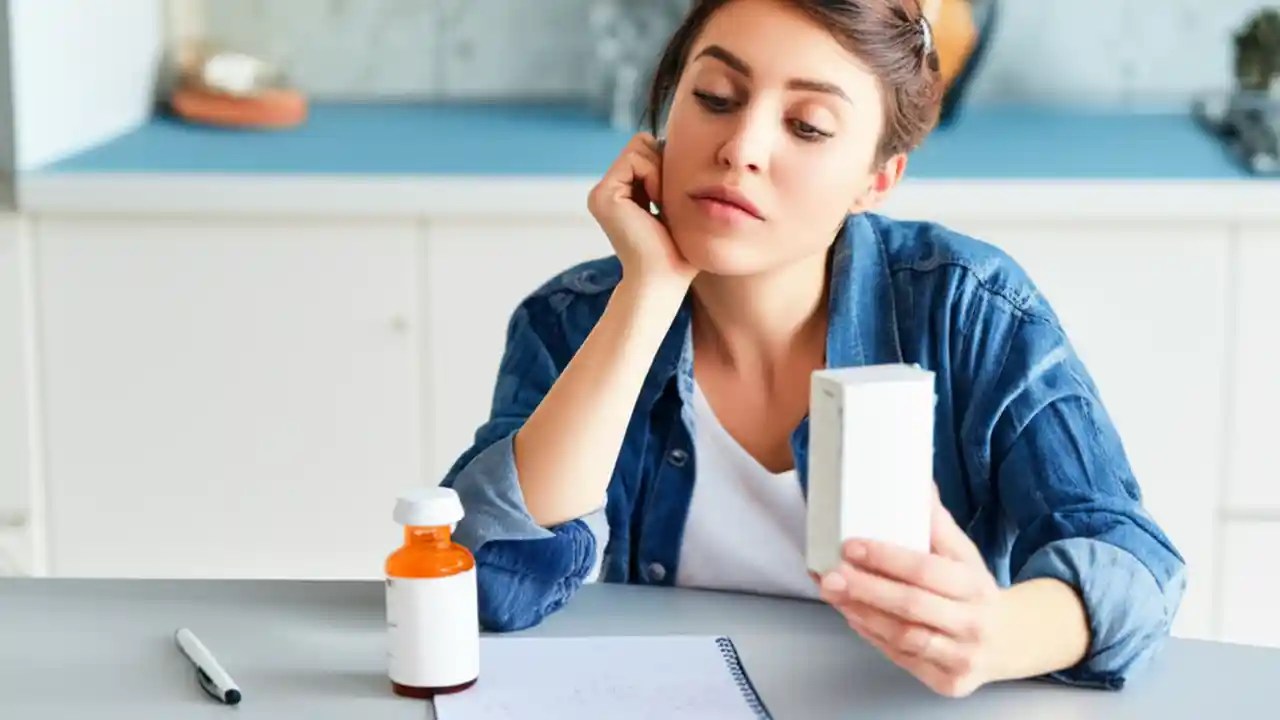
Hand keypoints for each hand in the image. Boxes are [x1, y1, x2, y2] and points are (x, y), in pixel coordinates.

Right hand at [587, 132, 696, 289]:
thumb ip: (668, 178)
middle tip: (666, 201)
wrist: (664, 277)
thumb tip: (675, 146)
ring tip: (660, 204)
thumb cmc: (678, 250)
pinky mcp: (603, 195)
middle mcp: (606, 192)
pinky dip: (653, 176)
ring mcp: (601, 193)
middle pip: (641, 143)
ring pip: (638, 147)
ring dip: (659, 172)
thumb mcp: (674, 205)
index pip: (646, 150)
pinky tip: (655, 203)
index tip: (671, 198)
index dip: (666, 165)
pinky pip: (634, 159)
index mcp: (620, 194)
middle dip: (662, 165)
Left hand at [817, 488, 1002, 697]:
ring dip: (862, 614)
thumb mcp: (964, 554)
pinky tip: (852, 615)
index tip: (851, 545)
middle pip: (911, 606)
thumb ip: (937, 524)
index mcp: (975, 585)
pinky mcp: (949, 682)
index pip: (927, 570)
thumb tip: (918, 483)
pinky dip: (872, 636)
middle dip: (865, 589)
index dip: (887, 558)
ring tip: (832, 594)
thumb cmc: (973, 590)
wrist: (1010, 641)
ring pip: (903, 637)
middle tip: (830, 575)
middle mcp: (973, 623)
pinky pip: (902, 658)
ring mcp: (962, 657)